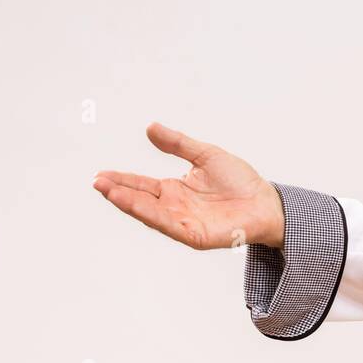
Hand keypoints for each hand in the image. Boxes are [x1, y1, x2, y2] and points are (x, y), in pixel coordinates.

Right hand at [92, 122, 284, 249]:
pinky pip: (168, 224)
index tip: (100, 175)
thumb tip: (150, 127)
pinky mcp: (194, 234)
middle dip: (118, 192)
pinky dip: (151, 214)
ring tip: (109, 191)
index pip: (141, 184)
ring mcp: (182, 222)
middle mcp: (174, 207)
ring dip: (129, 203)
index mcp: (174, 189)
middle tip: (97, 182)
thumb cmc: (239, 180)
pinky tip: (137, 205)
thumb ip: (178, 143)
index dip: (121, 180)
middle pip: (140, 199)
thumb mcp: (205, 154)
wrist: (266, 201)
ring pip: (150, 213)